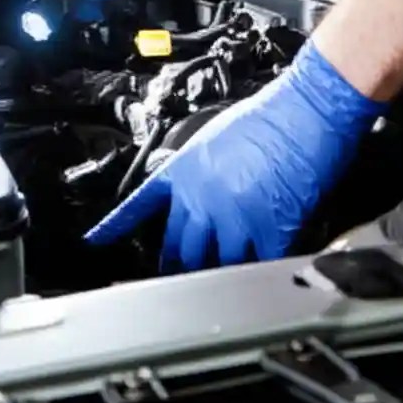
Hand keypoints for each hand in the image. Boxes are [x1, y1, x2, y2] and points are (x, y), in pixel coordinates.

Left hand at [84, 44, 386, 271]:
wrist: (305, 109)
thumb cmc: (269, 114)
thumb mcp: (213, 135)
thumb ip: (198, 168)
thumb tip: (195, 186)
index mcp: (184, 172)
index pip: (140, 205)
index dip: (116, 227)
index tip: (97, 242)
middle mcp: (202, 199)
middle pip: (178, 245)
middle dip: (174, 265)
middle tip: (172, 279)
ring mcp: (234, 218)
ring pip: (214, 263)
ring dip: (214, 276)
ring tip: (212, 293)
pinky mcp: (270, 230)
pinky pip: (259, 265)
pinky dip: (258, 276)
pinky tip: (258, 286)